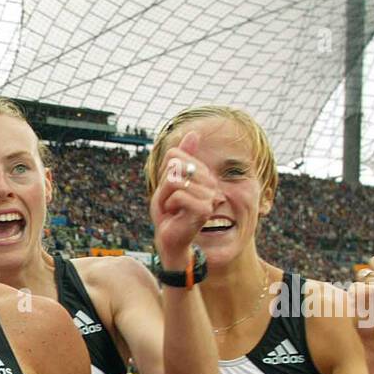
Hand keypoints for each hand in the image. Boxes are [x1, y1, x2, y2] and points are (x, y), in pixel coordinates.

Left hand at [150, 131, 221, 269]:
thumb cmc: (169, 214)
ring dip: (164, 197)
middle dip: (163, 187)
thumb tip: (194, 132)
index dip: (163, 173)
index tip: (168, 191)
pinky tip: (175, 215)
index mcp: (204, 174)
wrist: (170, 241)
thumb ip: (180, 159)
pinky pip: (177, 194)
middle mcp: (211, 184)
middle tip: (168, 203)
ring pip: (175, 180)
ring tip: (171, 209)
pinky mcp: (205, 209)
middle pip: (174, 167)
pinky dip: (169, 205)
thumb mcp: (169, 182)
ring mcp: (210, 196)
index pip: (174, 156)